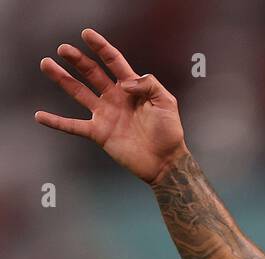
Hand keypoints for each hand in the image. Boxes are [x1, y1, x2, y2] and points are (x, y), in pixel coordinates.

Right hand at [35, 28, 186, 184]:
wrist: (165, 162)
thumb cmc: (169, 132)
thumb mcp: (166, 102)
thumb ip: (149, 85)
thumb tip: (124, 82)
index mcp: (132, 88)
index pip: (114, 62)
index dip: (101, 47)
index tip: (86, 34)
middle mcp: (115, 98)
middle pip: (92, 73)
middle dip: (78, 59)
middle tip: (63, 49)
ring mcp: (105, 115)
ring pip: (78, 92)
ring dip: (62, 79)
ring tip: (46, 64)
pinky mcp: (99, 133)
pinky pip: (73, 126)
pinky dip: (56, 122)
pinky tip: (40, 116)